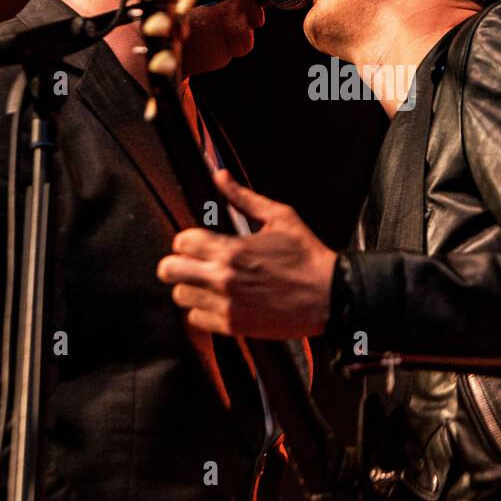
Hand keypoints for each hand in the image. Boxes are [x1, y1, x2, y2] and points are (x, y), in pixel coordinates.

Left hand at [157, 169, 335, 338]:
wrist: (330, 296)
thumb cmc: (307, 256)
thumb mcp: (280, 218)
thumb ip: (243, 198)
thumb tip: (220, 174)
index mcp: (232, 249)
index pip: (181, 241)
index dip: (187, 239)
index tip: (198, 243)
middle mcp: (223, 278)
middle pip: (169, 270)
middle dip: (177, 262)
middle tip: (192, 263)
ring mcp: (226, 304)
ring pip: (180, 295)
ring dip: (190, 286)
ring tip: (208, 282)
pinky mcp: (233, 326)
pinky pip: (196, 318)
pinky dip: (202, 309)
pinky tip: (219, 300)